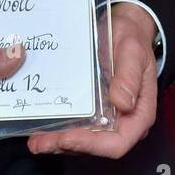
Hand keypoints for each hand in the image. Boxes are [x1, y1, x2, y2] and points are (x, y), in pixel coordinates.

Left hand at [27, 3, 157, 158]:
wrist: (124, 29)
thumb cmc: (132, 41)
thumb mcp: (133, 52)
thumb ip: (129, 77)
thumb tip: (122, 103)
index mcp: (138, 115)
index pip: (117, 143)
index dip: (92, 145)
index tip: (68, 138)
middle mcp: (122, 122)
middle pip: (95, 145)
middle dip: (67, 145)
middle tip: (41, 143)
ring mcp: (105, 118)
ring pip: (82, 138)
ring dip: (57, 142)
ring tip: (35, 141)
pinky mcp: (91, 109)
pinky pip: (75, 125)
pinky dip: (58, 129)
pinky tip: (39, 127)